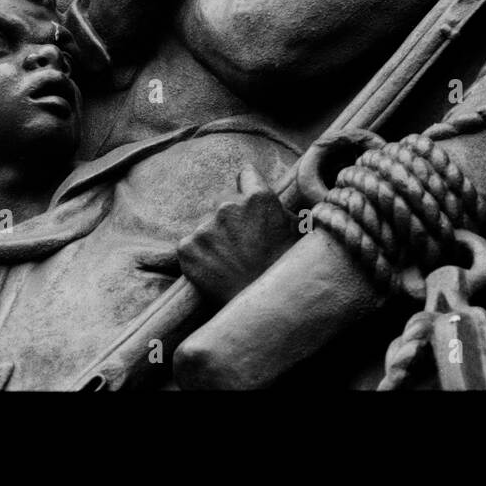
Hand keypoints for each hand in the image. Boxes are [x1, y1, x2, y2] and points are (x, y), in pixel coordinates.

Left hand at [177, 165, 296, 303]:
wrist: (264, 312)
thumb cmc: (286, 270)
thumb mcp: (298, 231)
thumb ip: (282, 207)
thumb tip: (284, 194)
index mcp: (257, 197)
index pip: (246, 174)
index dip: (250, 190)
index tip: (251, 207)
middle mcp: (227, 207)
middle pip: (223, 198)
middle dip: (231, 215)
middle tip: (243, 242)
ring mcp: (204, 228)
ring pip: (207, 223)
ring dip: (215, 237)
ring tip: (231, 260)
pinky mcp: (186, 248)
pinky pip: (190, 243)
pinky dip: (199, 255)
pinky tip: (217, 269)